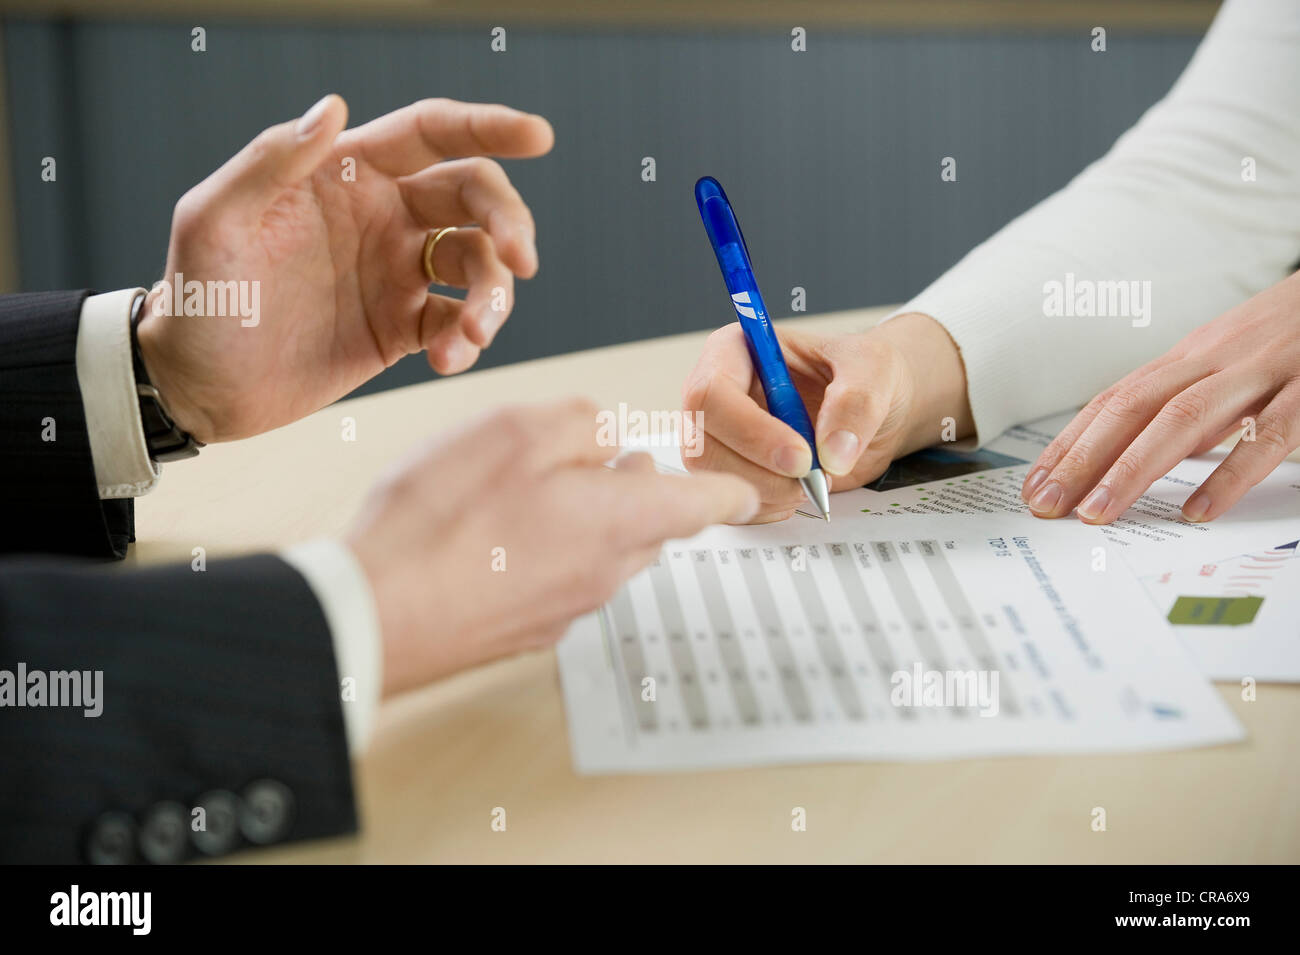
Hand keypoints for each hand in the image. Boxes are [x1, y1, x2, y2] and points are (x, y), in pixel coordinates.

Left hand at [136, 94, 553, 443]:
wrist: (196, 388)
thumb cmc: (195, 298)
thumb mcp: (213, 221)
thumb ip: (270, 161)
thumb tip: (335, 106)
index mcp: (346, 174)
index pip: (431, 133)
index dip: (488, 126)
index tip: (539, 135)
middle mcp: (384, 217)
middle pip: (476, 197)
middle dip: (510, 222)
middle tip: (522, 261)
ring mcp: (397, 274)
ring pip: (480, 264)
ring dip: (495, 296)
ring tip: (472, 335)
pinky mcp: (402, 330)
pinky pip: (459, 325)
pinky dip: (470, 342)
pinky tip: (451, 361)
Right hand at [343, 397, 759, 694]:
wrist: (376, 613)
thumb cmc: (442, 522)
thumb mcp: (517, 431)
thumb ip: (582, 422)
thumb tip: (607, 433)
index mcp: (623, 520)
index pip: (710, 505)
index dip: (733, 484)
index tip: (747, 480)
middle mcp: (607, 573)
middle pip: (654, 525)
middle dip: (643, 487)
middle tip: (619, 456)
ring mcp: (567, 608)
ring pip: (607, 551)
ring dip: (593, 513)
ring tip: (549, 483)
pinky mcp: (526, 628)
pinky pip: (563, 578)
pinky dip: (552, 547)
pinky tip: (502, 528)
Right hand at [680, 313, 972, 521]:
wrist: (879, 407)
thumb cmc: (865, 373)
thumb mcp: (874, 370)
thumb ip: (855, 404)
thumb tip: (831, 451)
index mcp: (736, 351)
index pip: (712, 394)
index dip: (751, 432)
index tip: (801, 457)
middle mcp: (718, 394)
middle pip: (704, 444)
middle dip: (762, 473)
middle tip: (812, 479)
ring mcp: (720, 437)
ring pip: (714, 479)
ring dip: (768, 493)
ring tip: (813, 482)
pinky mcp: (731, 471)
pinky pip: (729, 503)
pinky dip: (769, 508)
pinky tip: (798, 491)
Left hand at [1022, 271, 1299, 523]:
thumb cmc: (1291, 335)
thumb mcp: (1230, 364)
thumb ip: (1188, 406)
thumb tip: (1133, 456)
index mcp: (1191, 357)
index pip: (1114, 401)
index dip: (1070, 443)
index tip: (1037, 485)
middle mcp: (1216, 360)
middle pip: (1133, 407)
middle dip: (1083, 459)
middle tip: (1049, 506)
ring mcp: (1264, 372)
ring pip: (1185, 418)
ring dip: (1134, 468)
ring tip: (1099, 513)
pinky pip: (1268, 434)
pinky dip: (1229, 473)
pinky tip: (1198, 509)